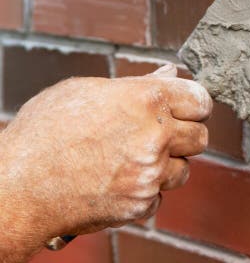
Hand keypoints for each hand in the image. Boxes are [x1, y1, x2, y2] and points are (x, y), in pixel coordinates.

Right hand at [0, 64, 210, 252]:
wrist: (16, 187)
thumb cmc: (44, 133)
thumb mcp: (86, 91)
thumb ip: (137, 84)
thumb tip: (171, 74)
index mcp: (146, 99)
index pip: (201, 100)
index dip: (193, 105)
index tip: (185, 110)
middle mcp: (155, 135)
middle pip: (201, 137)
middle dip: (184, 136)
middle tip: (158, 136)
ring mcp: (150, 173)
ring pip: (184, 170)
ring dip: (167, 166)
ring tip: (131, 160)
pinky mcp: (141, 204)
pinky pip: (160, 197)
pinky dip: (145, 193)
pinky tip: (117, 181)